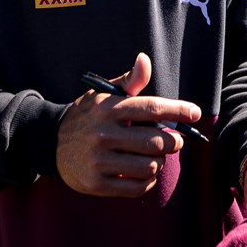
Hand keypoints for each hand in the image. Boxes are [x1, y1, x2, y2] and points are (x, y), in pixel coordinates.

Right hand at [56, 52, 199, 197]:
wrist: (51, 142)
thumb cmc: (89, 115)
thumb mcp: (104, 94)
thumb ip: (129, 80)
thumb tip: (144, 59)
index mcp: (108, 108)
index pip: (151, 108)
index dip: (177, 110)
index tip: (195, 113)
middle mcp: (103, 134)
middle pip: (155, 142)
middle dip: (174, 142)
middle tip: (176, 141)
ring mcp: (98, 161)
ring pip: (148, 166)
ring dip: (160, 162)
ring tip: (156, 156)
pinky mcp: (96, 183)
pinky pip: (136, 187)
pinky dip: (147, 181)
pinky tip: (145, 172)